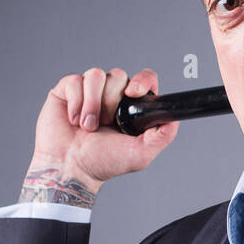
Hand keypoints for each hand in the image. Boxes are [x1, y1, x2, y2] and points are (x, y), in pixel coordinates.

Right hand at [27, 67, 178, 196]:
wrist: (70, 169)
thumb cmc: (103, 163)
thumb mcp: (141, 154)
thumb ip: (162, 136)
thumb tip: (175, 117)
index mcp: (132, 107)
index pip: (144, 79)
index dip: (142, 80)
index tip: (133, 93)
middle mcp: (112, 96)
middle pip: (119, 75)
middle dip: (111, 101)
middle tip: (105, 123)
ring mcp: (89, 91)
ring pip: (96, 75)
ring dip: (93, 104)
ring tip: (87, 126)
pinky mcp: (67, 90)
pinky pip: (75, 80)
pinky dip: (76, 102)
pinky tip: (74, 120)